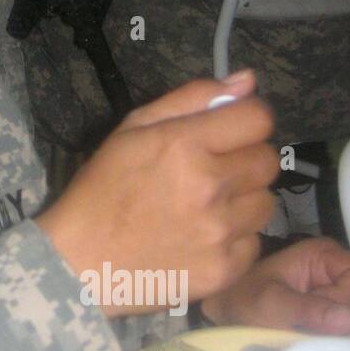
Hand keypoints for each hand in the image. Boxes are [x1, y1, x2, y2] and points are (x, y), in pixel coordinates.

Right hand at [36, 71, 278, 313]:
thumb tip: (248, 81)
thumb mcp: (132, 129)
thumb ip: (191, 99)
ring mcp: (220, 231)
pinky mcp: (226, 269)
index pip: (259, 118)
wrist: (81, 264)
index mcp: (183, 144)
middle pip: (268, 160)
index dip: (246, 121)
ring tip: (207, 209)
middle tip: (212, 173)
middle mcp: (209, 186)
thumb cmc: (103, 190)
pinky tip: (202, 239)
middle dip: (245, 160)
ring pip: (266, 202)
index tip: (228, 134)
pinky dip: (234, 240)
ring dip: (243, 201)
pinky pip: (254, 242)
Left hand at [202, 238, 349, 340]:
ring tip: (305, 336)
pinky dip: (337, 348)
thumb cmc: (244, 300)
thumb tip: (347, 319)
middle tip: (307, 328)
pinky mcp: (338, 323)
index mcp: (325, 256)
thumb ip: (308, 308)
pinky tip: (313, 345)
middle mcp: (339, 275)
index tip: (316, 313)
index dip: (344, 300)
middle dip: (342, 324)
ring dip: (339, 339)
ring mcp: (341, 301)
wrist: (229, 316)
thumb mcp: (270, 302)